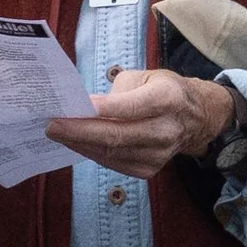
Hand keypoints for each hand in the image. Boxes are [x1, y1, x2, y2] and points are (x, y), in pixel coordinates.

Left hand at [47, 68, 231, 178]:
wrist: (194, 118)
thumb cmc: (162, 90)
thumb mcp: (145, 76)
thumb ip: (117, 92)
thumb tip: (84, 108)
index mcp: (169, 98)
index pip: (133, 106)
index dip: (104, 108)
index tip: (76, 107)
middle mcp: (167, 129)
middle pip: (118, 135)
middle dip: (80, 131)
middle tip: (52, 125)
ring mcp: (160, 154)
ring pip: (112, 153)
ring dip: (80, 143)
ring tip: (57, 133)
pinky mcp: (150, 169)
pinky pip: (113, 163)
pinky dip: (92, 152)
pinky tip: (76, 142)